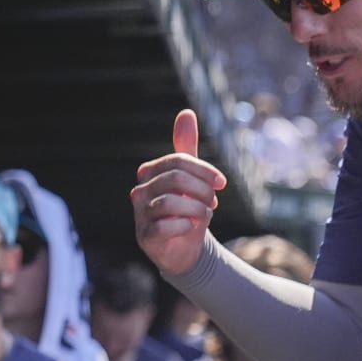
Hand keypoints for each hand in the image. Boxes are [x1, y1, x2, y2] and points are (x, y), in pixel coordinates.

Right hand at [131, 109, 226, 276]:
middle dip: (201, 190)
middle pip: (174, 179)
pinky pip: (163, 226)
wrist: (184, 247)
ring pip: (168, 202)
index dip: (203, 170)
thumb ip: (186, 148)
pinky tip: (191, 228)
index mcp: (149, 174)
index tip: (222, 183)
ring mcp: (139, 215)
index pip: (176, 161)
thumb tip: (185, 113)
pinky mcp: (144, 237)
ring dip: (197, 209)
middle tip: (213, 201)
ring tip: (206, 215)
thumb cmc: (187, 209)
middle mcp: (139, 192)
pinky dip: (184, 226)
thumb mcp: (191, 177)